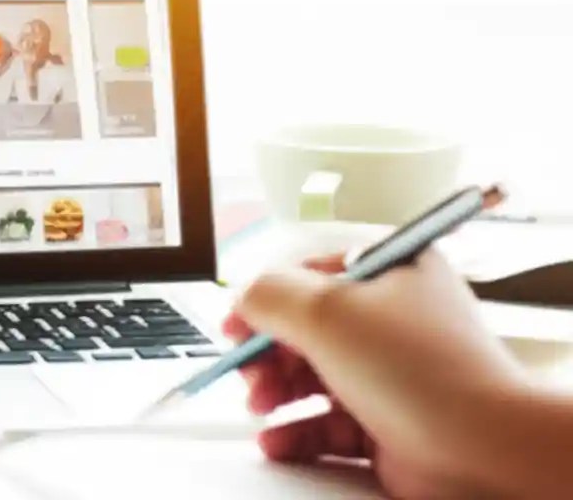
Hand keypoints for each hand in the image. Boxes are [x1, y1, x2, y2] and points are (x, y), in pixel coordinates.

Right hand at [225, 251, 526, 497]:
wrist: (487, 451)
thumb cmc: (426, 371)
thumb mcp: (326, 310)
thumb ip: (268, 294)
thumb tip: (243, 298)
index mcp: (392, 270)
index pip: (310, 273)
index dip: (265, 299)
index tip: (233, 324)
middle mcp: (395, 319)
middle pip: (305, 329)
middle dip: (266, 353)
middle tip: (248, 371)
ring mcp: (394, 374)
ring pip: (312, 378)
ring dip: (274, 393)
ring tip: (261, 406)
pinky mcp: (391, 425)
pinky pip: (328, 424)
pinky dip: (296, 432)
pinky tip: (278, 439)